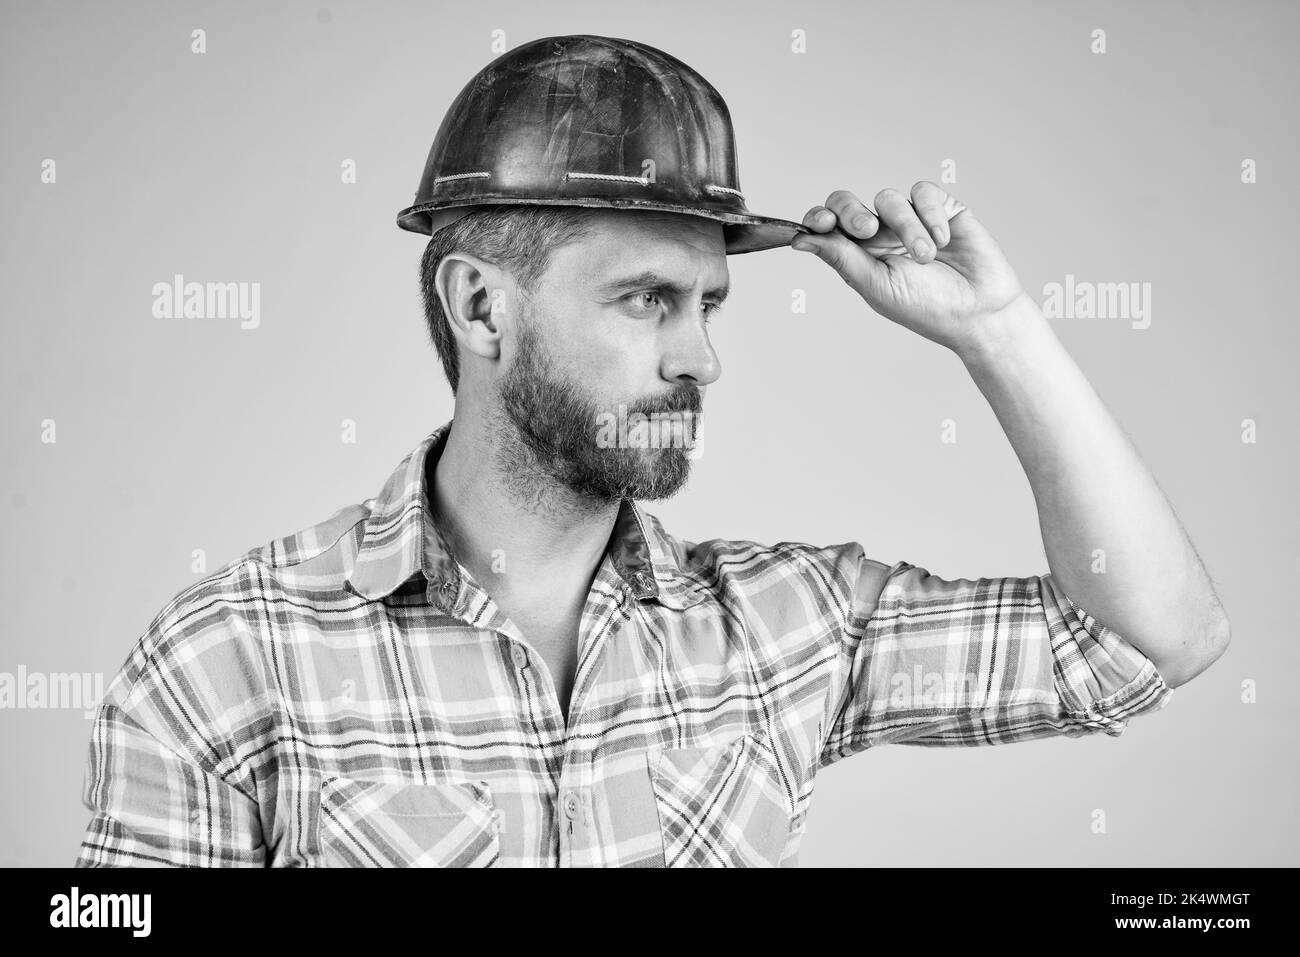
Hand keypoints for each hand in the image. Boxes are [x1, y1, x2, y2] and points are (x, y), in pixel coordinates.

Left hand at [791, 183, 1026, 355]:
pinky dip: (930, 215)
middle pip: (848, 203)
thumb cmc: (927, 308)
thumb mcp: (878, 286)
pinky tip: (943, 240)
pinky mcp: (941, 208)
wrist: (979, 312)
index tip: (821, 223)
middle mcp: (879, 234)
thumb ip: (841, 259)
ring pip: (889, 199)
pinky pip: (924, 193)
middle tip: (868, 230)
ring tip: (925, 257)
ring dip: (905, 227)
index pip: (828, 226)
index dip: (819, 218)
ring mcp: (910, 219)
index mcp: (858, 256)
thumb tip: (800, 240)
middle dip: (853, 212)